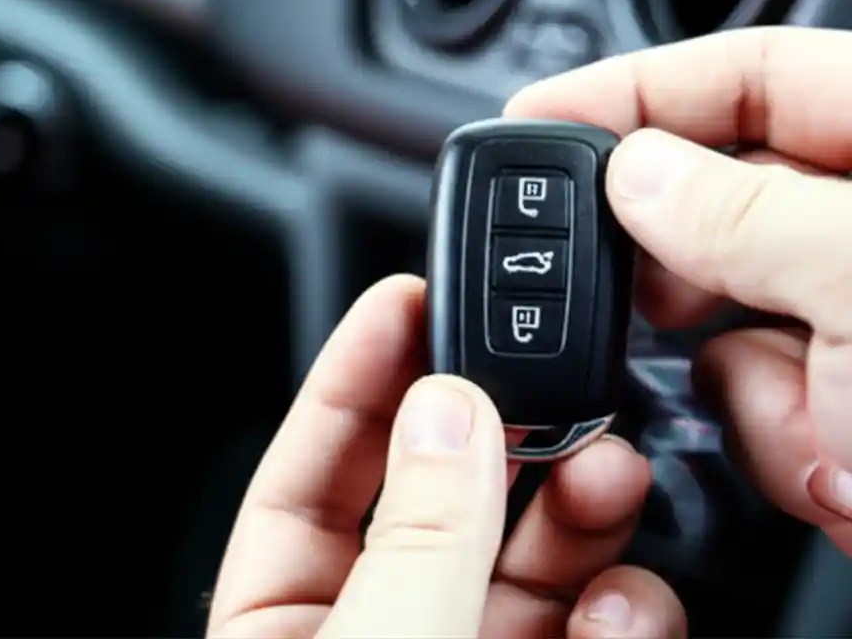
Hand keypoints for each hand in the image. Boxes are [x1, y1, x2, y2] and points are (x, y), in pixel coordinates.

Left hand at [205, 276, 684, 637]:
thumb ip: (418, 535)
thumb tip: (447, 412)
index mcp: (283, 625)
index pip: (305, 474)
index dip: (351, 379)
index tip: (401, 299)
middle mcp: (380, 634)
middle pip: (440, 500)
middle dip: (499, 434)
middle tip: (540, 380)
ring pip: (530, 559)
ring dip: (580, 505)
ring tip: (607, 473)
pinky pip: (594, 628)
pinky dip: (622, 609)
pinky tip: (616, 611)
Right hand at [505, 26, 851, 552]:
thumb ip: (745, 213)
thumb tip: (635, 173)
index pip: (757, 79)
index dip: (639, 88)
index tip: (541, 115)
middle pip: (725, 207)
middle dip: (680, 265)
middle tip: (621, 281)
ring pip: (728, 322)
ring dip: (755, 382)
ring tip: (836, 419)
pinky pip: (760, 406)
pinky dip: (785, 442)